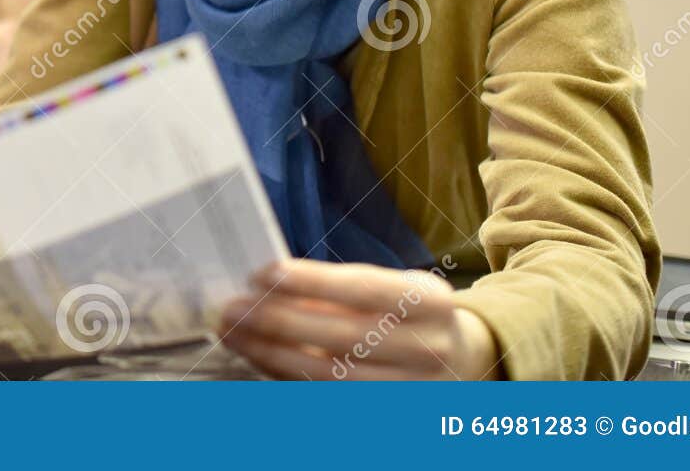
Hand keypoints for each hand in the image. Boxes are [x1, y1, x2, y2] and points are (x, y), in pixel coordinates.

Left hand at [217, 258, 500, 379]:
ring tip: (234, 334)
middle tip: (233, 308)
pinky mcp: (391, 417)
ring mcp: (413, 389)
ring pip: (332, 376)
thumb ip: (333, 286)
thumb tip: (265, 285)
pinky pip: (330, 399)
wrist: (456, 358)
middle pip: (342, 337)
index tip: (263, 272)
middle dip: (279, 321)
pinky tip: (259, 360)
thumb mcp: (387, 285)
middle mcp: (428, 348)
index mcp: (429, 301)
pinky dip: (288, 379)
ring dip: (273, 355)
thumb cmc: (404, 311)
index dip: (311, 282)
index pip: (363, 289)